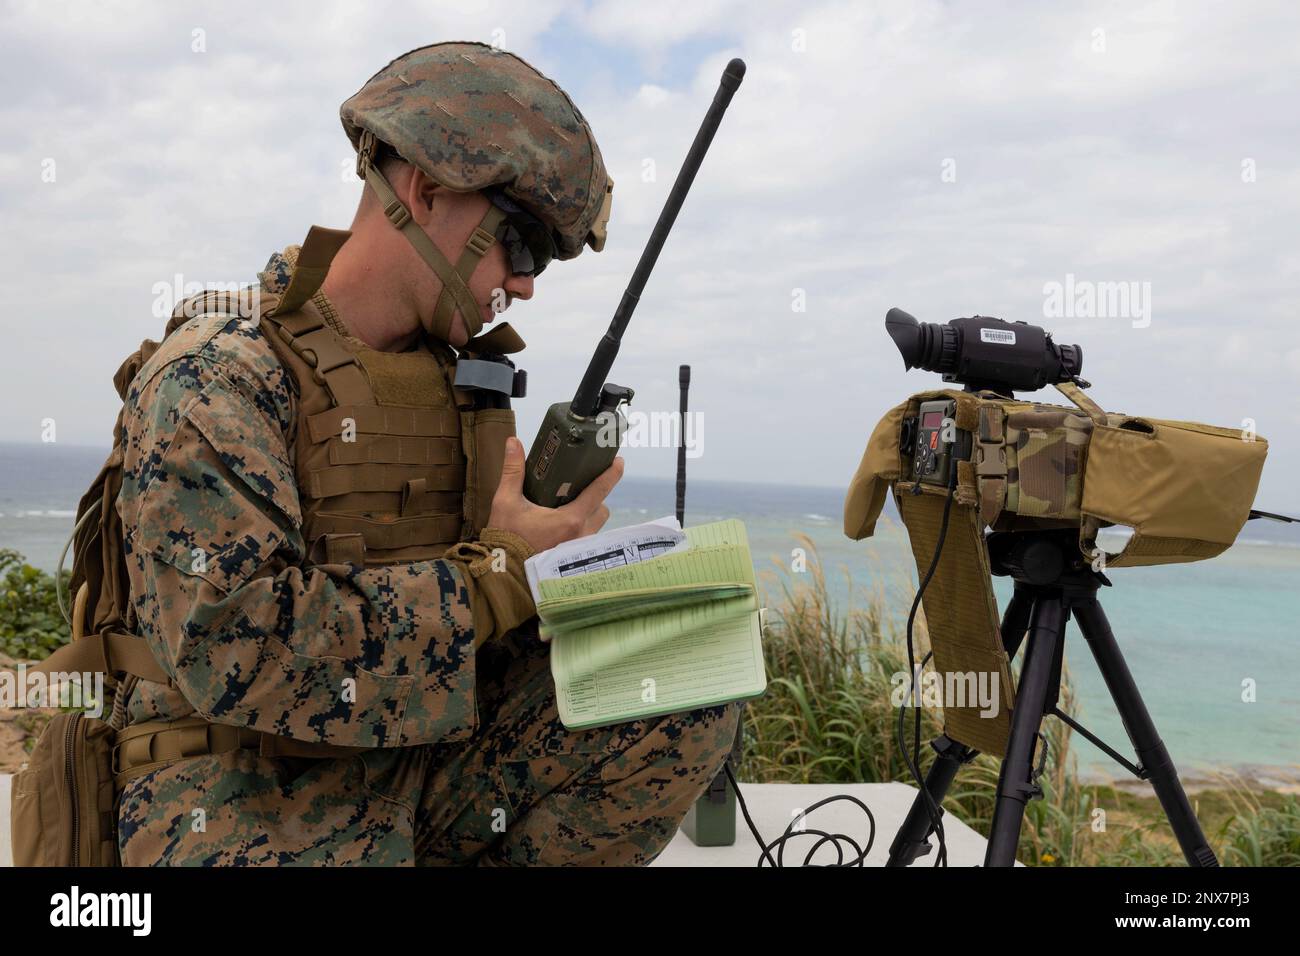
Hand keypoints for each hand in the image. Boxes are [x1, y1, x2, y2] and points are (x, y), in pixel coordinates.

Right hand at [486, 436, 622, 552]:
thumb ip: (513, 471)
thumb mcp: (506, 502)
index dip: (611, 474)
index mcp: (570, 519)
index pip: (599, 491)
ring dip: (588, 517)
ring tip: (568, 512)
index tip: (618, 462)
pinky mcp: (573, 561)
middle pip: (601, 509)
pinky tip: (562, 530)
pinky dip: (580, 532)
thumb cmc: (507, 539)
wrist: (503, 575)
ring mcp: (579, 550)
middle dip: (594, 499)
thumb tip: (513, 442)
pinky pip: (587, 541)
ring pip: (596, 526)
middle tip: (577, 492)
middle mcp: (581, 535)